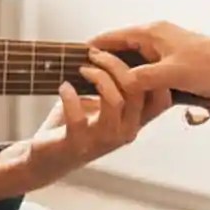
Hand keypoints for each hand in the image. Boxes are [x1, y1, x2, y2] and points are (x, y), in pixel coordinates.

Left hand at [25, 48, 173, 181]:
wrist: (48, 159)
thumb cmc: (76, 126)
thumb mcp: (102, 105)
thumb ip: (115, 87)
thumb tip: (116, 50)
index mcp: (133, 121)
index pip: (162, 98)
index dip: (150, 72)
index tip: (127, 53)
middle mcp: (125, 132)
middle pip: (137, 90)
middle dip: (117, 64)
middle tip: (97, 54)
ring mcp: (103, 140)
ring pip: (115, 101)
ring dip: (98, 77)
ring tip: (83, 68)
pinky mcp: (78, 143)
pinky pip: (79, 116)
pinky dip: (70, 96)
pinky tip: (64, 87)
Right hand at [89, 21, 209, 109]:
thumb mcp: (172, 73)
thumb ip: (142, 79)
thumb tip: (118, 85)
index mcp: (152, 33)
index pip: (112, 37)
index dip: (92, 48)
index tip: (73, 58)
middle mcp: (156, 40)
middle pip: (119, 52)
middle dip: (103, 65)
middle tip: (82, 81)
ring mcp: (164, 55)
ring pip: (132, 67)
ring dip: (120, 79)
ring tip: (101, 93)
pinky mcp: (172, 69)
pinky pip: (145, 77)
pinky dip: (135, 86)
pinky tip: (130, 100)